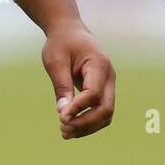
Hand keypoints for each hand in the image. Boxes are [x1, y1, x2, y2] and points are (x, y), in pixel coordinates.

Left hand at [41, 21, 115, 139]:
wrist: (69, 31)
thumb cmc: (61, 44)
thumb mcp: (56, 61)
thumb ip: (61, 86)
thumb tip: (63, 113)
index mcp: (98, 64)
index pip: (93, 93)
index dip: (79, 108)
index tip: (61, 117)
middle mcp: (108, 76)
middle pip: (105, 108)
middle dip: (85, 123)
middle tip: (63, 129)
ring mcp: (108, 84)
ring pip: (106, 114)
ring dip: (87, 127)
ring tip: (64, 132)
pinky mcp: (103, 90)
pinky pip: (100, 111)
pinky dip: (88, 122)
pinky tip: (70, 126)